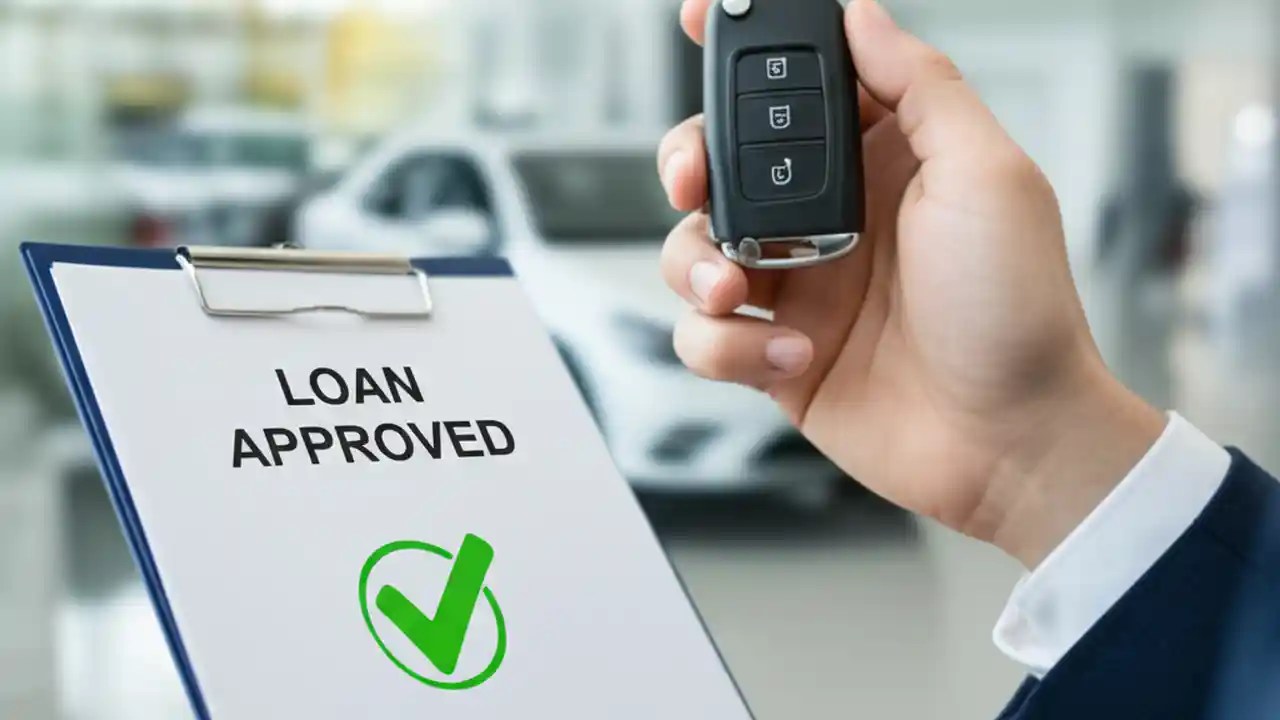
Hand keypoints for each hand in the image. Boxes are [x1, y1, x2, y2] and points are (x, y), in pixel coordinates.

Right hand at [658, 0, 1164, 567]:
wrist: (1012, 442)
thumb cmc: (1018, 310)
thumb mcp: (987, 174)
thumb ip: (922, 86)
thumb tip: (862, 15)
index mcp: (879, 162)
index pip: (798, 89)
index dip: (745, 54)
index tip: (701, 19)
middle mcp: (828, 219)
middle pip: (719, 164)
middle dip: (687, 163)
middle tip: (690, 181)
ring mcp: (797, 289)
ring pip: (692, 250)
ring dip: (694, 267)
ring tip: (737, 293)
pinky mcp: (775, 357)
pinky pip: (705, 337)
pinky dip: (730, 348)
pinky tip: (794, 358)